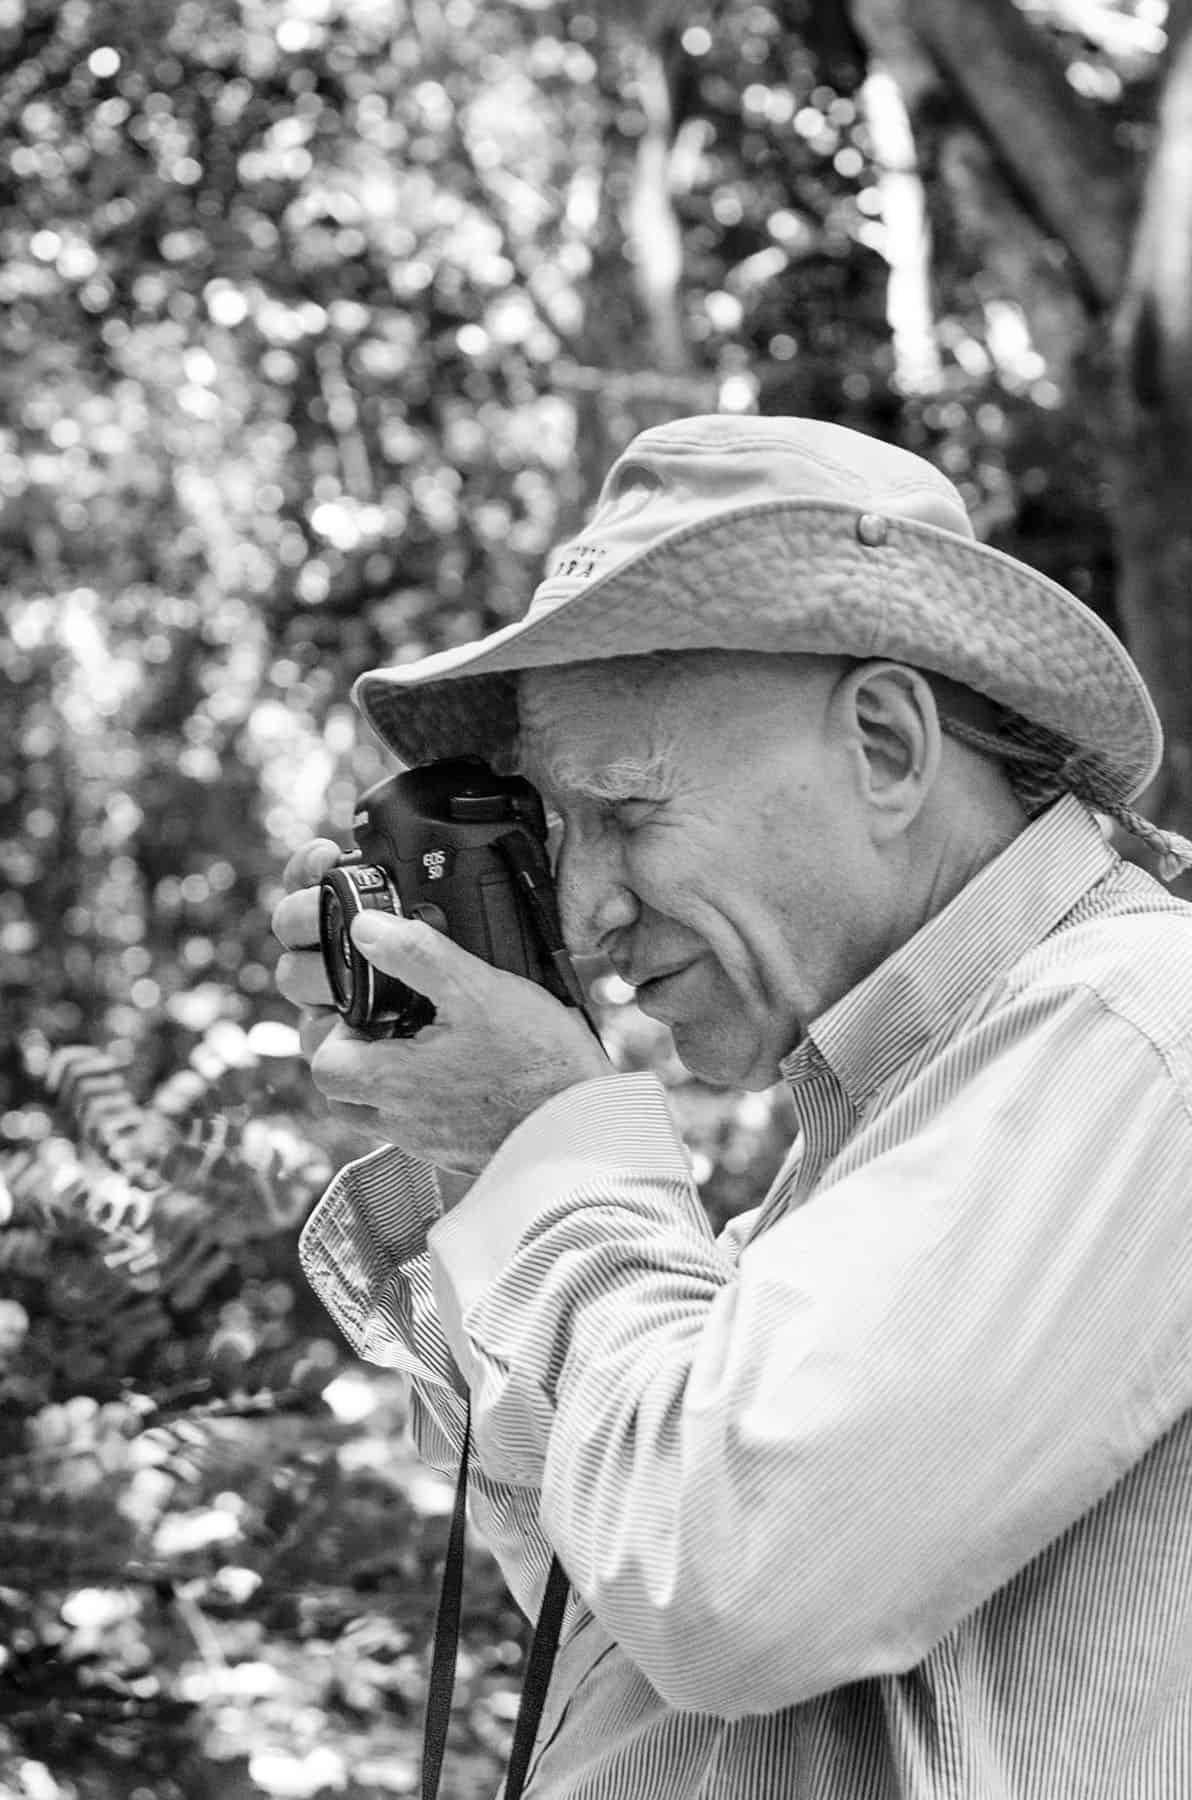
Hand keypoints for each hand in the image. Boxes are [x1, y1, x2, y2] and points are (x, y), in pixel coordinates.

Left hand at [308, 910, 610, 1173]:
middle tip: (391, 1027)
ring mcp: (431, 1144)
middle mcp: (403, 1124)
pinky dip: (427, 1103)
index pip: (324, 1066)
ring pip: (380, 1116)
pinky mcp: (459, 1155)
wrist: (588, 1125)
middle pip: (344, 1097)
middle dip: (355, 1059)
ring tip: (431, 1046)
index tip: (368, 1011)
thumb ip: (416, 954)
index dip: (335, 1034)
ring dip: (390, 1083)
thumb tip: (365, 928)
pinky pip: (421, 1131)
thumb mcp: (478, 988)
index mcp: (394, 1083)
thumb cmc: (539, 1061)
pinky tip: (465, 1074)